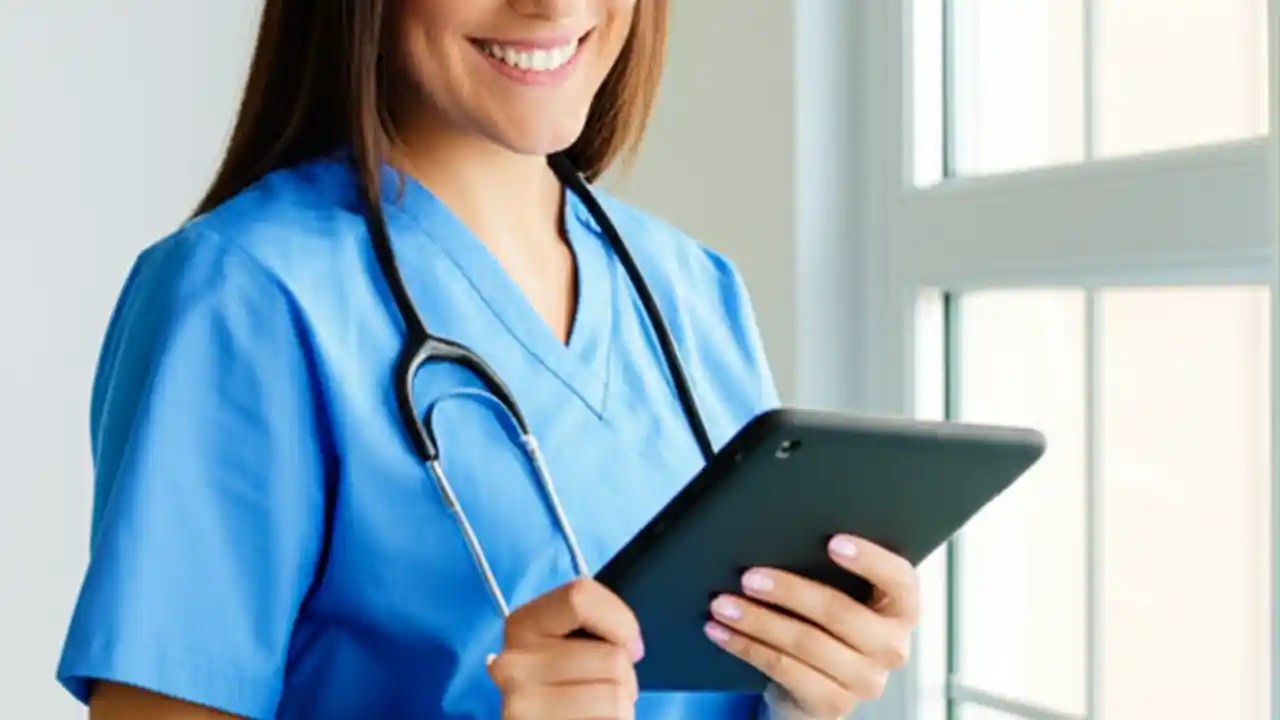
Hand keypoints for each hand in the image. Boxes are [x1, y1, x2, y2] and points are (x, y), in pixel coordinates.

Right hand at [487, 578, 643, 719]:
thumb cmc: (564, 689)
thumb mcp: (566, 648)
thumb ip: (588, 629)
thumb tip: (631, 644)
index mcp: (522, 626)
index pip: (581, 596)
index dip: (621, 621)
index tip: (629, 644)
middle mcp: (513, 662)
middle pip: (613, 656)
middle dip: (626, 677)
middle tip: (607, 690)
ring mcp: (522, 702)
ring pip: (616, 695)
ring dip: (622, 707)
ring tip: (599, 710)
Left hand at [704, 535, 919, 718]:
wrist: (814, 689)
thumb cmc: (824, 627)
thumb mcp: (837, 597)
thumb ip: (827, 570)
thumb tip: (777, 536)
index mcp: (901, 610)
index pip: (900, 580)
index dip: (870, 560)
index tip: (833, 541)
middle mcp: (892, 647)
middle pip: (840, 612)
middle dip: (789, 591)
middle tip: (749, 576)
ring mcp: (865, 681)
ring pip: (805, 642)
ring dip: (757, 620)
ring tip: (722, 604)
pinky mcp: (833, 704)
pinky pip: (783, 669)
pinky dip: (746, 646)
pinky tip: (720, 631)